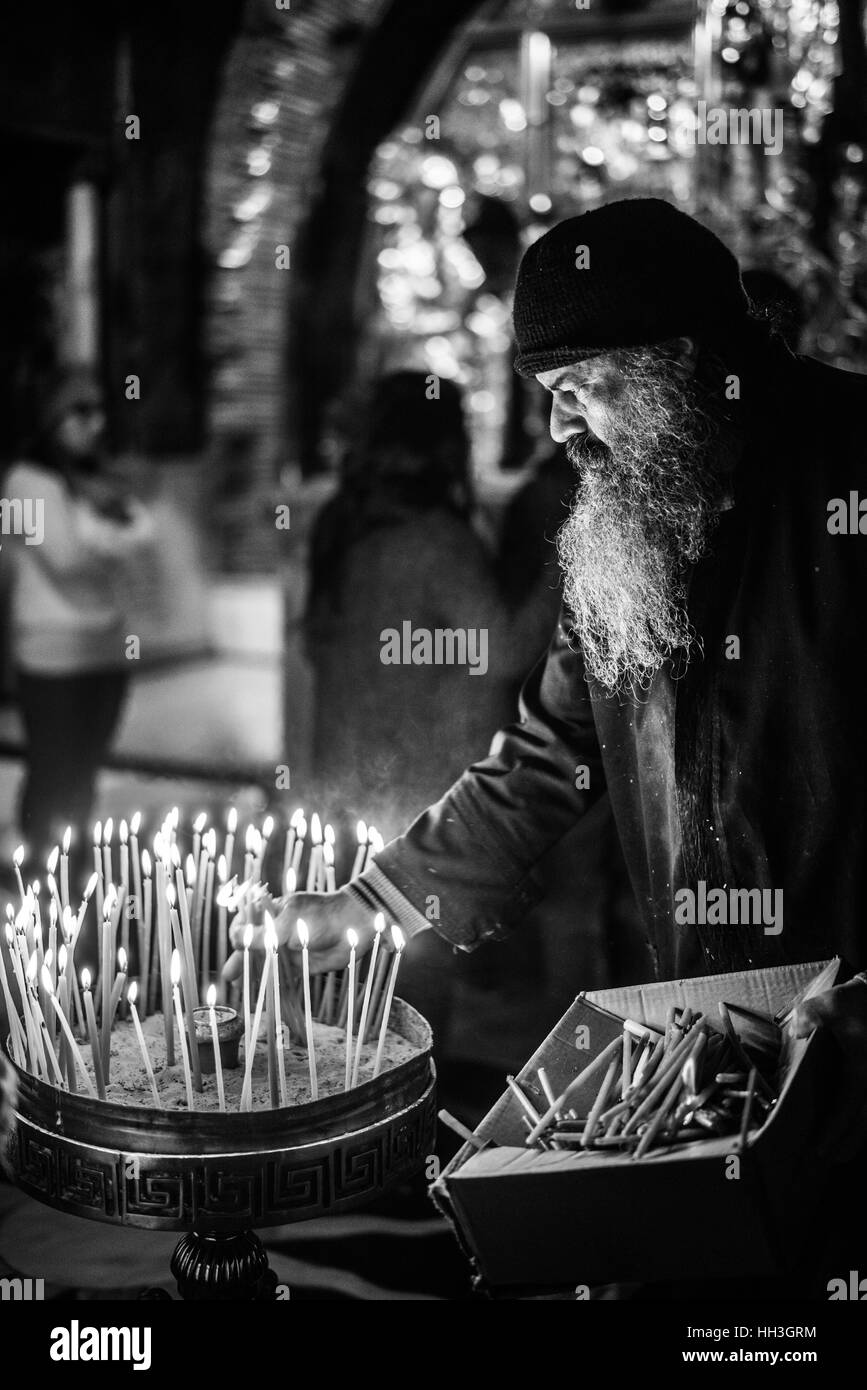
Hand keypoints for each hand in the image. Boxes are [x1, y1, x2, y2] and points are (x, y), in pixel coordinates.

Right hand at [221, 886, 377, 981]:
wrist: (355, 926)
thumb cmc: (320, 917)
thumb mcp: (287, 924)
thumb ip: (262, 935)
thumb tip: (236, 938)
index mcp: (273, 913)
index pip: (247, 924)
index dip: (239, 935)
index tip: (236, 945)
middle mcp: (279, 931)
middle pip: (254, 947)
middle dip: (240, 960)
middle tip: (229, 976)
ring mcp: (289, 948)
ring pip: (266, 963)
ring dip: (254, 974)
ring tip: (240, 986)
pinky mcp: (301, 964)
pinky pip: (282, 975)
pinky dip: (272, 983)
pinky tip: (262, 993)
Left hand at [792, 974, 866, 1159]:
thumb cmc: (854, 1003)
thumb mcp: (831, 1004)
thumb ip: (811, 1015)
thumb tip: (796, 1029)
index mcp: (862, 1071)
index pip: (847, 1108)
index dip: (834, 1129)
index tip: (819, 1147)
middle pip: (862, 1122)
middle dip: (845, 1142)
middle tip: (828, 1160)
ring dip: (856, 1136)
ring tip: (840, 1155)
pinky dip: (861, 1121)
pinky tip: (854, 1130)